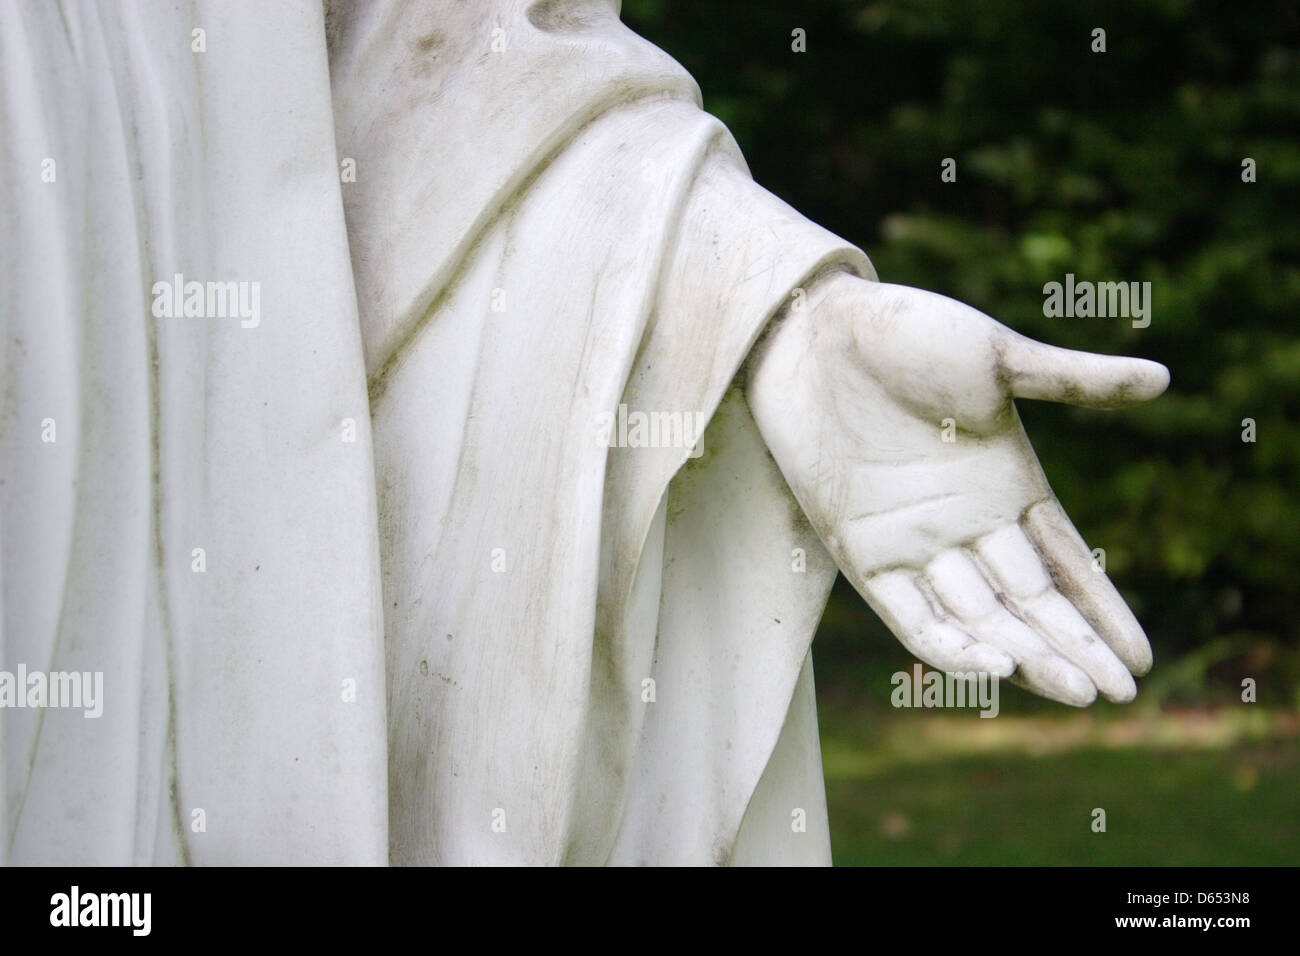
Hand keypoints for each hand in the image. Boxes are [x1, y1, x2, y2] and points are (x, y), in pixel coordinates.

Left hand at [745, 272, 1169, 705]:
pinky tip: (996, 665)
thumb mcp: (998, 358)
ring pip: (979, 617)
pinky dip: (950, 643)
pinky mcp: (859, 549)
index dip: (1101, 611)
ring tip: (1074, 689)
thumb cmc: (907, 331)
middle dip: (1073, 647)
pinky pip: (911, 613)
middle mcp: (963, 523)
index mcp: (1006, 485)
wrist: (812, 328)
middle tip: (1115, 694)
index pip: (1065, 566)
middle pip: (1027, 602)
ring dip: (1025, 655)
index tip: (1139, 661)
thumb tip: (1165, 380)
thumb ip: (1073, 381)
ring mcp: (912, 540)